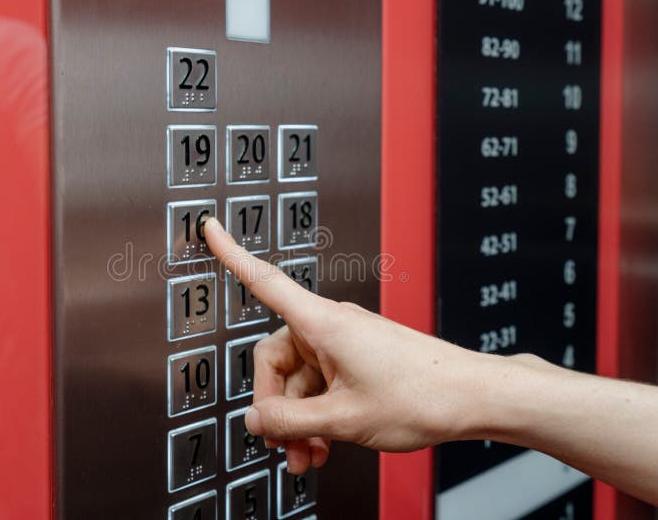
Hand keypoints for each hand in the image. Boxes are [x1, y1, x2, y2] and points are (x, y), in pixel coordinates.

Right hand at [203, 217, 485, 473]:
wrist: (473, 397)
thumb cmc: (422, 395)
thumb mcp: (344, 418)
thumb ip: (290, 421)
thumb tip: (256, 421)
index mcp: (322, 325)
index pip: (266, 281)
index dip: (233, 254)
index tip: (211, 227)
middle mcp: (330, 328)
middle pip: (275, 360)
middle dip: (275, 407)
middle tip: (282, 444)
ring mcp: (345, 345)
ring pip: (300, 382)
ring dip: (298, 421)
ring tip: (306, 456)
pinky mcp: (358, 361)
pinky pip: (322, 386)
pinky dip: (317, 416)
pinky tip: (322, 446)